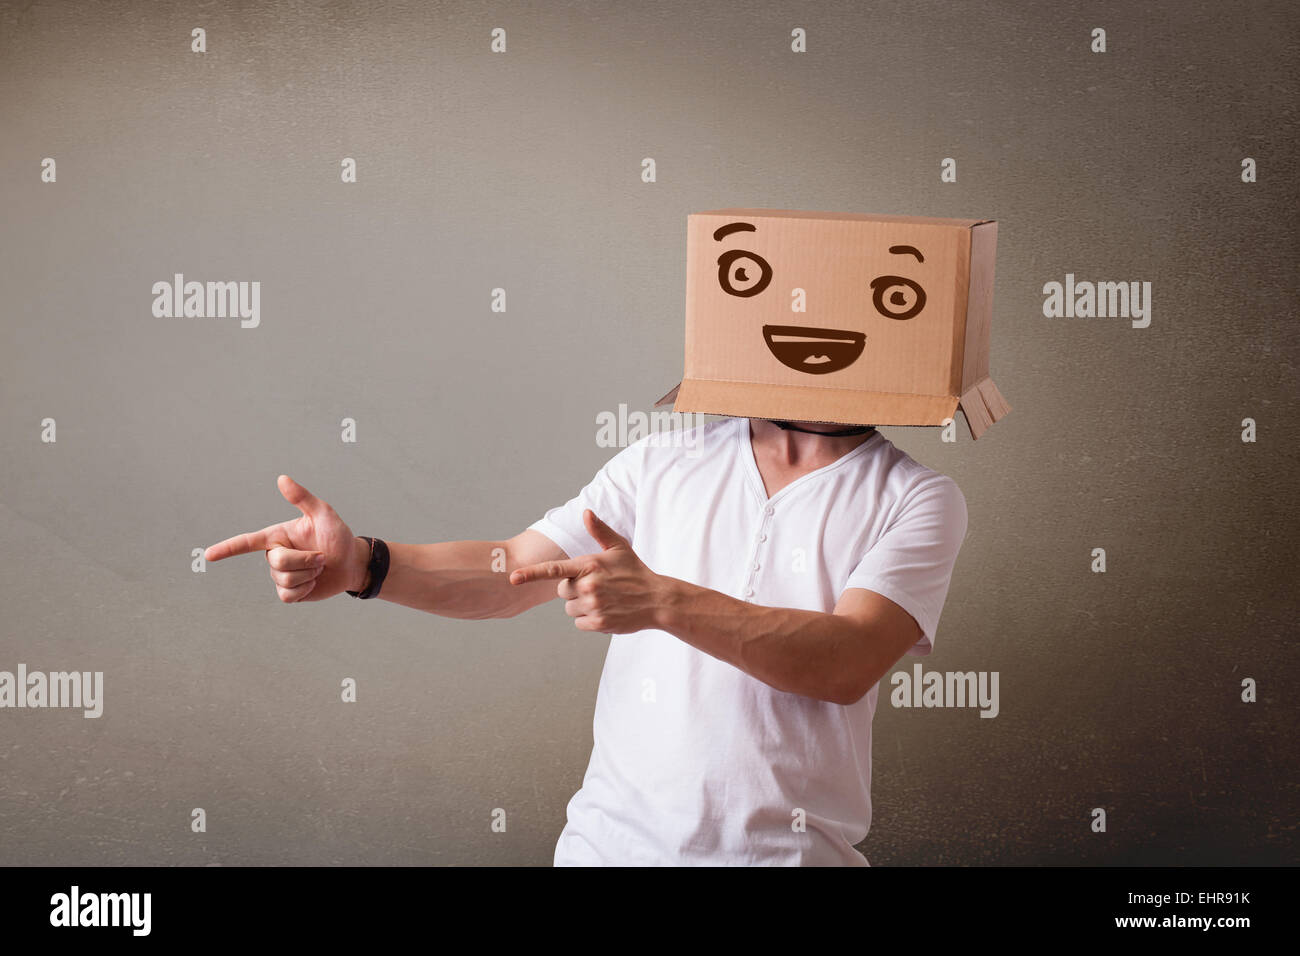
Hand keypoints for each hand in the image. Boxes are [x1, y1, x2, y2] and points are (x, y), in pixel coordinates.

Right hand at [205, 475, 367, 602]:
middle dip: (305, 560)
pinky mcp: (289, 593)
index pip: (247, 542)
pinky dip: (305, 590)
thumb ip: (303, 498)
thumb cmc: (337, 536)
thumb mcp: (324, 514)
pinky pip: (288, 596)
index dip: (228, 548)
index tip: (208, 555)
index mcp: (277, 536)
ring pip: (284, 579)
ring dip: (309, 574)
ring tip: (319, 567)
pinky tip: (314, 582)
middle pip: (278, 562)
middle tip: (322, 556)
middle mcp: (275, 555)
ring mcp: (280, 575)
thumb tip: (282, 479)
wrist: (351, 562)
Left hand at [509, 510, 667, 633]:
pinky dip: (589, 620)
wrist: (657, 599)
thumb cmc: (635, 571)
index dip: (532, 574)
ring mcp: (594, 605)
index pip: (555, 570)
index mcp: (589, 565)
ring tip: (603, 599)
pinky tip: (606, 611)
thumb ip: (600, 531)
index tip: (513, 578)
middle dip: (574, 590)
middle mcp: (589, 585)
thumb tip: (586, 512)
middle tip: (596, 587)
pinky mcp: (599, 622)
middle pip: (562, 592)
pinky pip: (579, 623)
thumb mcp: (619, 548)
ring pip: (569, 609)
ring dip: (581, 606)